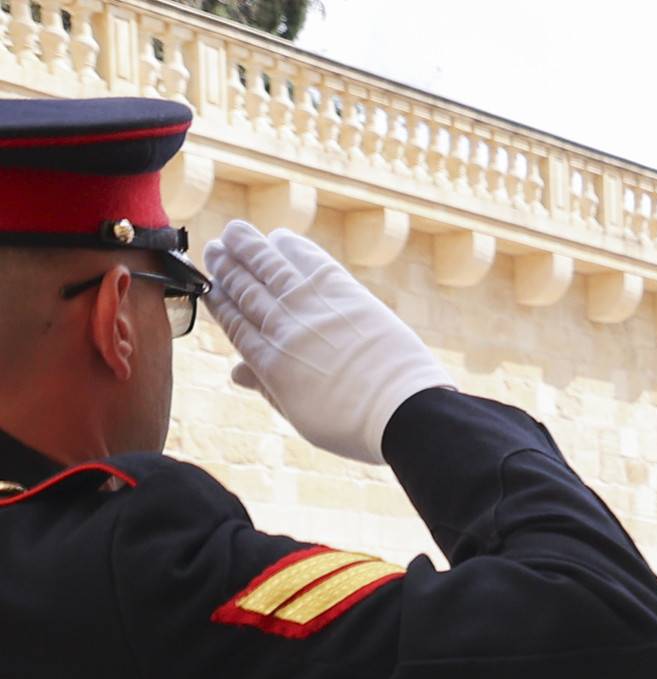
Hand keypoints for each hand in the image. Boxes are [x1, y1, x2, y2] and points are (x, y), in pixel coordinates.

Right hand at [204, 221, 452, 462]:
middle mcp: (286, 330)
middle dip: (228, 267)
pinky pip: (313, 262)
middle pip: (247, 291)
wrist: (405, 413)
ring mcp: (315, 310)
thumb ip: (268, 388)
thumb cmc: (355, 424)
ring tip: (235, 232)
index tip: (206, 285)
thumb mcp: (301, 415)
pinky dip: (294, 247)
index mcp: (271, 365)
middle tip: (215, 248)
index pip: (234, 324)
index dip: (218, 301)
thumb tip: (235, 372)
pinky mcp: (347, 295)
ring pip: (271, 269)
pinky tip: (281, 237)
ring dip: (250, 247)